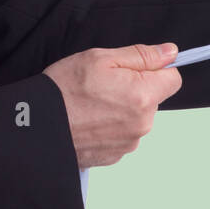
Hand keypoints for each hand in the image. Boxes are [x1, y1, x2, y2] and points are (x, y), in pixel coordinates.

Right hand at [42, 44, 182, 167]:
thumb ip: (141, 55)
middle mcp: (142, 123)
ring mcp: (129, 142)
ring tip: (93, 104)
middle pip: (154, 99)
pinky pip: (123, 135)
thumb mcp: (101, 58)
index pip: (173, 79)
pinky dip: (110, 127)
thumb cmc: (63, 90)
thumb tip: (169, 52)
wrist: (36, 126)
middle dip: (136, 89)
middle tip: (104, 85)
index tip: (137, 68)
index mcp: (143, 96)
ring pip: (137, 118)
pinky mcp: (116, 155)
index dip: (157, 70)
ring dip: (122, 109)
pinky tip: (90, 120)